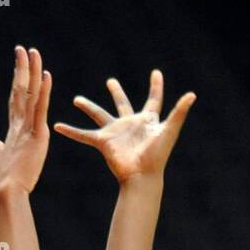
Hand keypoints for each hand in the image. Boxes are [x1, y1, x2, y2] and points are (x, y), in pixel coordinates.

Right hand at [0, 45, 51, 194]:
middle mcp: (18, 124)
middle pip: (20, 90)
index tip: (19, 64)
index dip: (17, 80)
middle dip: (22, 68)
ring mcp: (27, 128)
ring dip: (31, 71)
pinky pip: (40, 108)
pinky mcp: (36, 135)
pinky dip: (44, 91)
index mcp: (13, 129)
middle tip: (23, 49)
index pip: (16, 99)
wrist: (7, 190)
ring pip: (29, 94)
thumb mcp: (2, 158)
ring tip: (33, 52)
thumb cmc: (6, 179)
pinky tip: (46, 74)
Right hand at [53, 69, 194, 182]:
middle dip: (116, 92)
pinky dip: (71, 131)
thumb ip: (179, 112)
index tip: (156, 73)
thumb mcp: (169, 131)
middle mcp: (130, 124)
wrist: (142, 176)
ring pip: (99, 115)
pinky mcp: (104, 142)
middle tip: (110, 82)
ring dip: (88, 107)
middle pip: (122, 103)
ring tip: (77, 99)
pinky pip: (84, 135)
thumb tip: (192, 95)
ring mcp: (116, 133)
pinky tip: (57, 126)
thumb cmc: (157, 156)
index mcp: (147, 121)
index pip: (153, 99)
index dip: (156, 87)